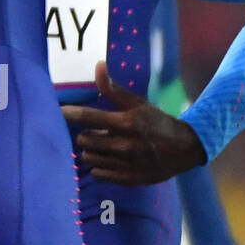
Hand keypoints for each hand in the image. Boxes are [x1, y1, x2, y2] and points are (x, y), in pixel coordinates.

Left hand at [62, 61, 206, 184]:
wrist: (185, 149)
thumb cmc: (157, 122)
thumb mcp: (137, 103)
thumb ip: (113, 89)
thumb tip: (98, 65)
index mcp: (126, 123)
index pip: (87, 117)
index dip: (69, 113)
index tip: (59, 111)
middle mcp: (125, 145)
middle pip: (84, 139)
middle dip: (85, 134)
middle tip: (95, 131)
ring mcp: (127, 164)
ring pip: (88, 157)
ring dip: (91, 150)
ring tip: (102, 145)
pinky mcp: (129, 179)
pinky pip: (98, 173)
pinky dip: (99, 166)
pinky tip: (108, 159)